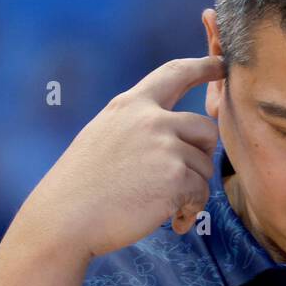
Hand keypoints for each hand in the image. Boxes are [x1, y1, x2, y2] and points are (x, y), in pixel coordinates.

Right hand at [26, 55, 224, 259]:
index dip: (202, 66)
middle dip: (203, 156)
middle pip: (206, 129)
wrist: (65, 218)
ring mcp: (165, 147)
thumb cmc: (81, 186)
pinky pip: (201, 193)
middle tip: (187, 180)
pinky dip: (191, 210)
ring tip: (167, 206)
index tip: (220, 64)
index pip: (175, 73)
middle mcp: (151, 120)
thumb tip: (175, 135)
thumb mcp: (103, 136)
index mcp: (131, 105)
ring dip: (193, 190)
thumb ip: (138, 127)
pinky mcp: (176, 177)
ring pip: (205, 167)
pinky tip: (171, 221)